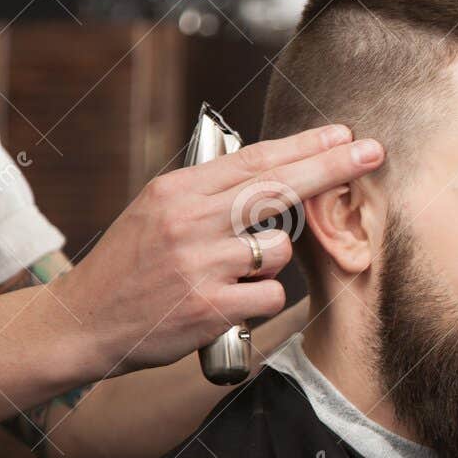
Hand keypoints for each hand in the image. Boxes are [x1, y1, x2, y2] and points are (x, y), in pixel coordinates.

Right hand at [56, 124, 382, 376]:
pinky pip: (271, 295)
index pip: (255, 160)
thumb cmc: (131, 266)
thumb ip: (209, 193)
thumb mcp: (157, 212)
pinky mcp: (211, 306)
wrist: (84, 321)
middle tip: (373, 152)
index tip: (345, 135)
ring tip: (228, 273)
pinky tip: (227, 303)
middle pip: (279, 188)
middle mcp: (190, 221)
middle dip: (332, 168)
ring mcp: (201, 264)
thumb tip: (274, 172)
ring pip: (279, 250)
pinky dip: (260, 300)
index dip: (305, 146)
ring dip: (269, 262)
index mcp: (178, 190)